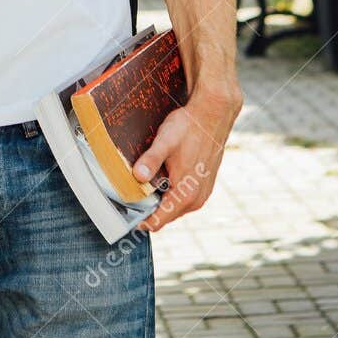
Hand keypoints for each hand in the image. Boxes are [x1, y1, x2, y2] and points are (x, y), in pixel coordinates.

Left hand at [131, 83, 241, 233]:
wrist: (213, 115)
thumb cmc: (189, 127)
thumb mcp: (164, 142)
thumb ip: (151, 160)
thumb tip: (138, 177)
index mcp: (186, 193)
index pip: (159, 220)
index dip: (141, 221)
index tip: (124, 217)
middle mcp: (196, 199)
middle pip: (166, 216)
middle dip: (148, 212)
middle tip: (126, 202)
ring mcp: (202, 193)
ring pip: (175, 208)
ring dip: (159, 203)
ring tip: (141, 192)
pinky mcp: (204, 185)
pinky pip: (183, 199)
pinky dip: (170, 195)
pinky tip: (160, 182)